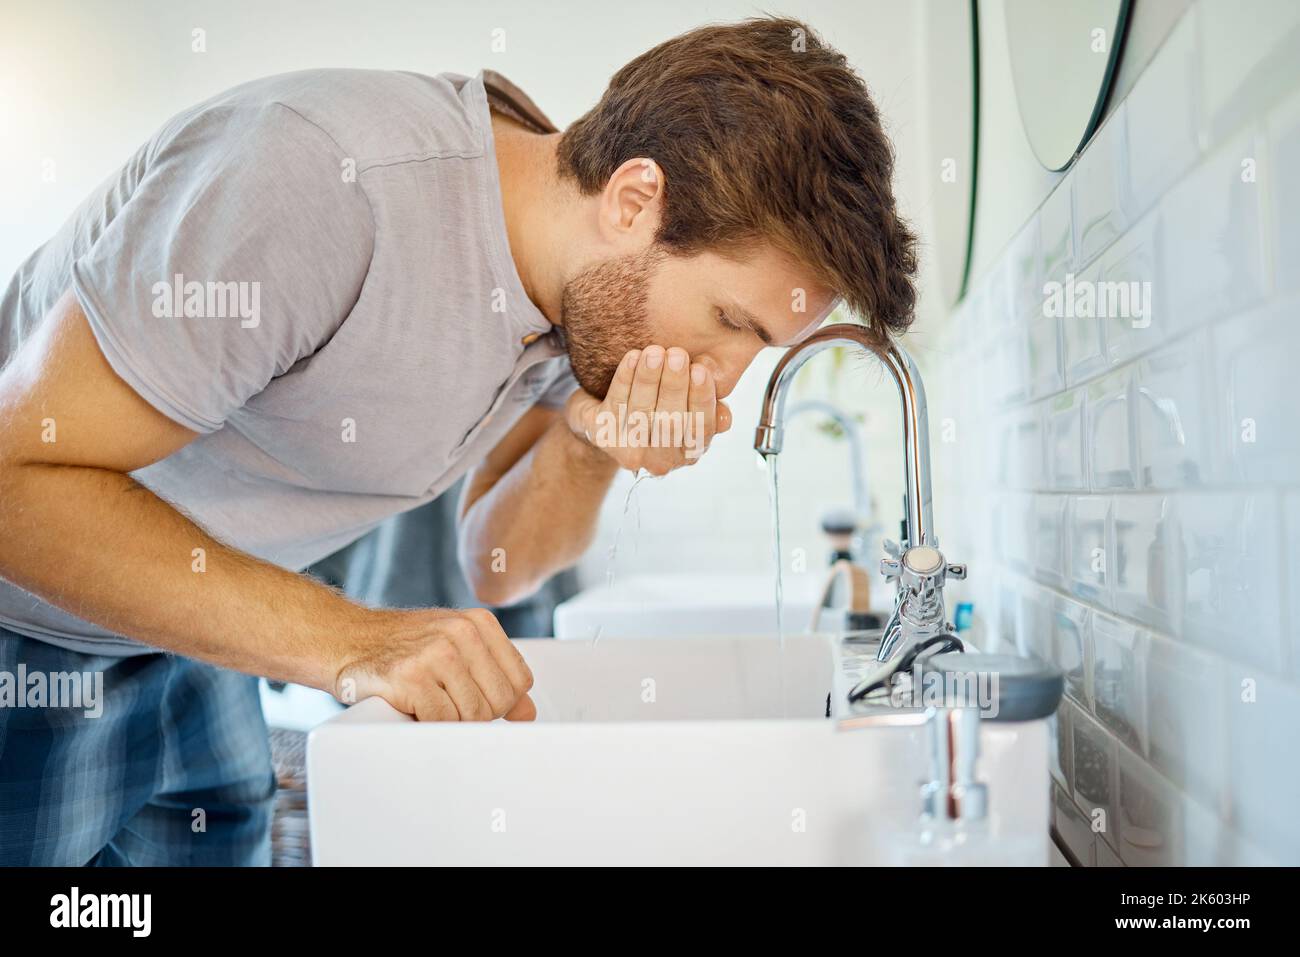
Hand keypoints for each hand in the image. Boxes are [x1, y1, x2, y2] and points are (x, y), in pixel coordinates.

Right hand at [334, 607, 535, 720]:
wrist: (346, 640)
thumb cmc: (402, 648)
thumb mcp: (456, 648)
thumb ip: (494, 676)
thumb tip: (527, 713)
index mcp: (479, 623)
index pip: (520, 681)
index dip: (502, 701)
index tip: (475, 699)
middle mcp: (461, 632)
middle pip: (500, 701)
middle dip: (477, 715)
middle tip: (447, 704)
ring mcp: (436, 653)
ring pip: (474, 715)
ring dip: (452, 721)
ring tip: (428, 704)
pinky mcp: (411, 677)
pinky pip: (443, 721)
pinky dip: (430, 724)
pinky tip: (414, 708)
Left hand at [564, 346, 731, 475]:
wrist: (606, 411)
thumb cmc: (656, 404)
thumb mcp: (686, 405)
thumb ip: (707, 407)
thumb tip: (724, 417)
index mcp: (688, 451)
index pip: (700, 429)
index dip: (701, 400)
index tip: (701, 370)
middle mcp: (660, 460)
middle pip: (670, 423)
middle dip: (674, 386)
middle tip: (676, 354)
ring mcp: (629, 451)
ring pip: (641, 414)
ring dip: (648, 380)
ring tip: (654, 352)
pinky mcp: (603, 437)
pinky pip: (615, 405)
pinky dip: (624, 380)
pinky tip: (632, 358)